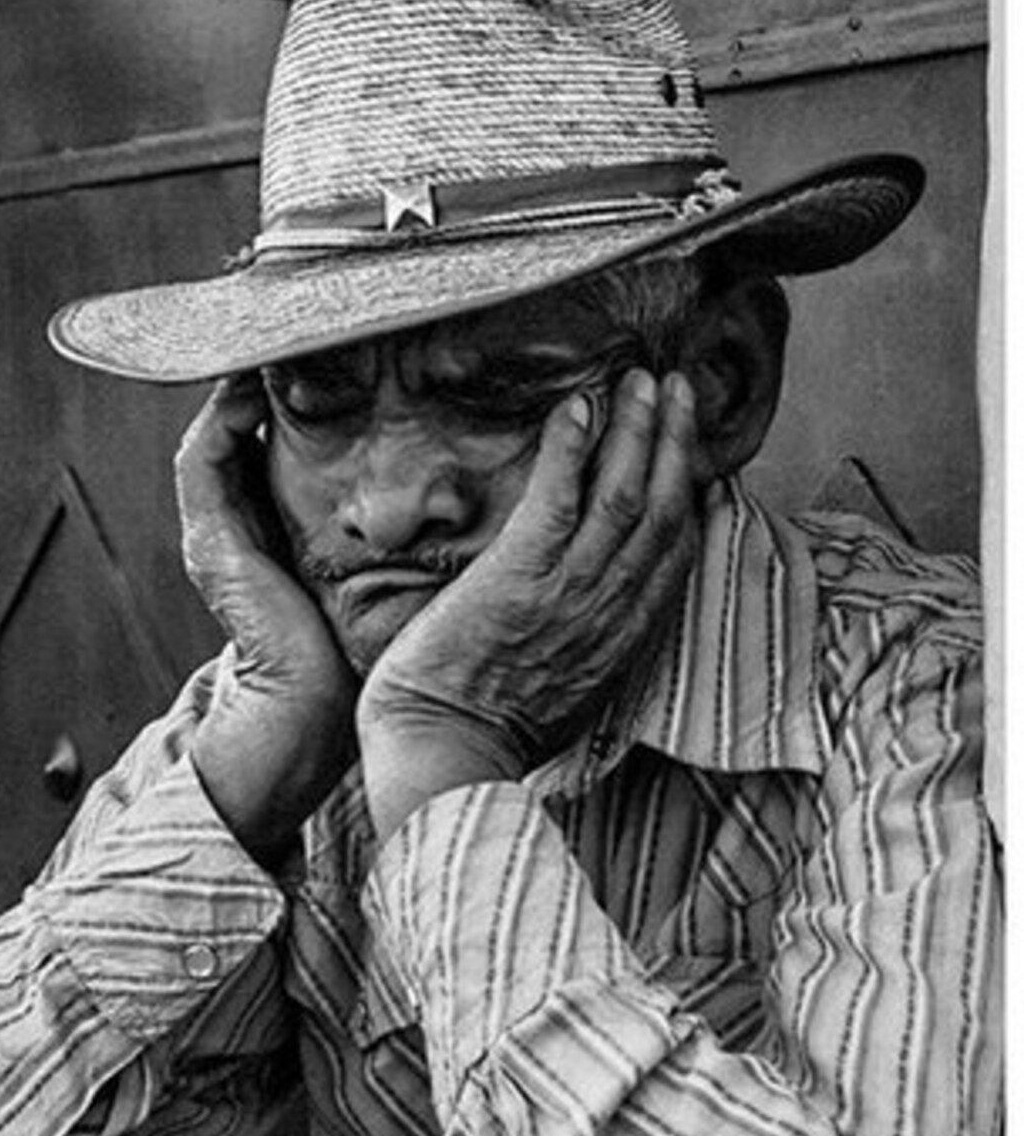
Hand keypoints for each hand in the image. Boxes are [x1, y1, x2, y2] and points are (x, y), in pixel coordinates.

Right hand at [177, 373, 357, 866]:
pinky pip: (202, 460)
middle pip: (234, 431)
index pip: (267, 446)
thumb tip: (441, 488)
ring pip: (212, 435)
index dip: (287, 400)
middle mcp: (232, 526)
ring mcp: (213, 531)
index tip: (331, 355)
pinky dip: (223, 418)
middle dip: (259, 380)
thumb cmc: (348, 651)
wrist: (311, 709)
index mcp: (266, 533)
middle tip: (293, 325)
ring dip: (236, 386)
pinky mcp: (208, 539)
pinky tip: (251, 383)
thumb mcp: (371, 572)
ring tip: (272, 338)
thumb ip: (384, 529)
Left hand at [357, 368, 699, 841]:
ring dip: (638, 430)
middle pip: (662, 511)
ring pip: (624, 496)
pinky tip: (581, 405)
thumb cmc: (484, 733)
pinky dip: (573, 446)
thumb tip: (577, 615)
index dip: (688, 494)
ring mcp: (568, 592)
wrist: (443, 755)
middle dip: (675, 442)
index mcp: (622, 641)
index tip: (693, 451)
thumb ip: (580, 646)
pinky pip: (559, 497)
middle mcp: (609, 612)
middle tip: (679, 387)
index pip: (673, 554)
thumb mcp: (560, 695)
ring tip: (645, 380)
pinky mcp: (519, 575)